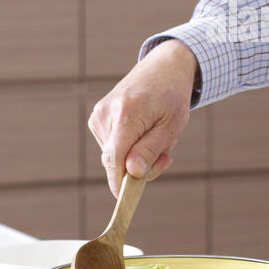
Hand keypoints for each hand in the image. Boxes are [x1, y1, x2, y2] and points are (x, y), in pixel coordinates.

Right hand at [88, 40, 198, 196]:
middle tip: (166, 157)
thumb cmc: (171, 97)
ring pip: (113, 156)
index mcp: (126, 114)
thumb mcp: (172, 126)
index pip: (114, 157)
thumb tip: (132, 173)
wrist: (162, 68)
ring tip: (155, 136)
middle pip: (115, 160)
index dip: (118, 182)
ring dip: (136, 156)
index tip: (124, 199)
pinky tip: (142, 131)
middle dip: (139, 167)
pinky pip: (112, 147)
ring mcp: (99, 116)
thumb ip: (151, 149)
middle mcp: (106, 114)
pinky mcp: (97, 118)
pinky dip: (128, 147)